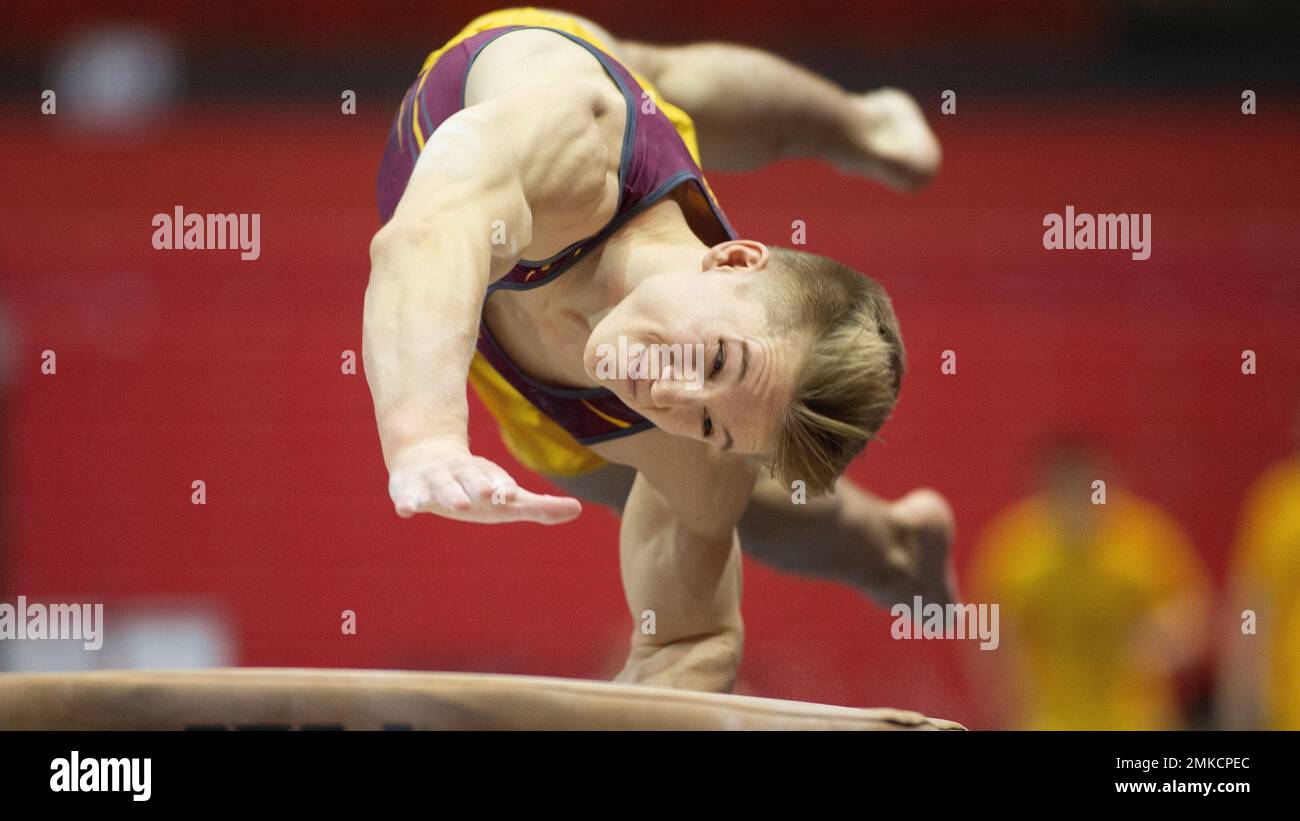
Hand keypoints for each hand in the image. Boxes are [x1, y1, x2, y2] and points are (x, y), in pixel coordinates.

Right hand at [386, 439, 581, 523]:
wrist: (425, 458)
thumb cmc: (475, 485)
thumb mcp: (505, 497)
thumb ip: (540, 507)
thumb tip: (578, 510)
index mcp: (486, 478)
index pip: (498, 483)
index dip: (503, 488)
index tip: (513, 493)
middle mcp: (462, 476)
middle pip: (472, 480)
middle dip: (480, 486)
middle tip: (489, 493)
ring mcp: (435, 482)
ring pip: (443, 487)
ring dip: (451, 494)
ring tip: (459, 503)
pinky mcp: (410, 490)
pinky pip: (407, 496)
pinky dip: (407, 501)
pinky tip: (406, 510)